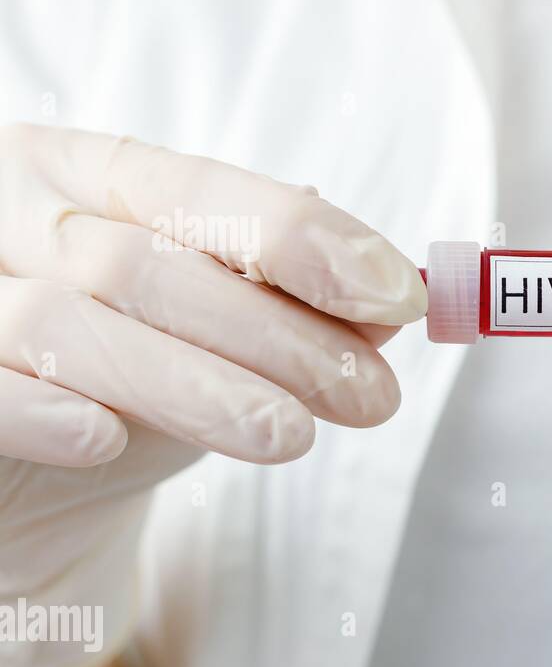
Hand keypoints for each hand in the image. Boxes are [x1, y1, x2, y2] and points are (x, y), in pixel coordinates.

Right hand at [0, 123, 425, 666]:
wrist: (19, 491)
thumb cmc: (123, 386)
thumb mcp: (215, 340)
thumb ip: (290, 308)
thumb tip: (391, 298)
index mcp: (76, 176)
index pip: (193, 186)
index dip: (299, 236)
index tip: (397, 293)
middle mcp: (5, 214)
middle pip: (144, 261)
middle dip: (275, 334)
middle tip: (369, 396)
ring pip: (68, 324)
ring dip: (197, 384)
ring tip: (291, 437)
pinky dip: (45, 410)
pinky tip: (108, 440)